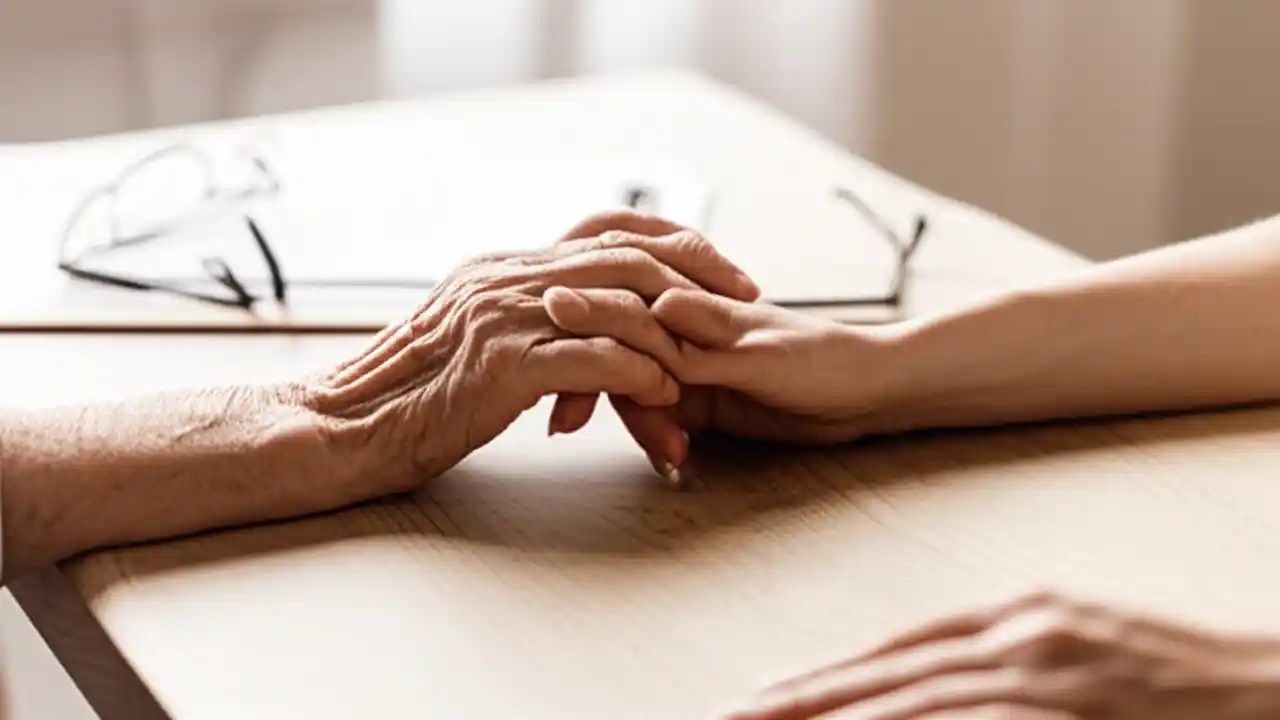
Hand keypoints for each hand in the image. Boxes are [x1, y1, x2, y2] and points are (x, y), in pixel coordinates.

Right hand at [305, 211, 758, 496]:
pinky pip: (594, 358)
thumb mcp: (479, 342)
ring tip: (703, 371)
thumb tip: (591, 332)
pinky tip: (663, 397)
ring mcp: (504, 316)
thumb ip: (532, 326)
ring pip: (617, 306)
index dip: (673, 241)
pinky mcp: (503, 364)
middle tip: (744, 303)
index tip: (720, 267)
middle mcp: (508, 277)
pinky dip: (639, 376)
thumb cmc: (419, 397)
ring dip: (671, 341)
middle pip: (626, 257)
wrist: (350, 429)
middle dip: (697, 278)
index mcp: (506, 266)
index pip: (607, 228)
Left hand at [544, 286, 897, 476]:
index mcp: (683, 330)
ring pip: (656, 312)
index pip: (614, 324)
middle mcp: (699, 320)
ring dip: (605, 306)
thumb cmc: (794, 390)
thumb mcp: (718, 401)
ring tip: (556, 303)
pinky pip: (713, 342)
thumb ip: (673, 399)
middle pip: (621, 305)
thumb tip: (630, 409)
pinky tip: (652, 317)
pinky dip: (681, 331)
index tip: (513, 336)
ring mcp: (728, 331)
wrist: (867, 385)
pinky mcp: (759, 352)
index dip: (566, 331)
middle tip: (513, 309)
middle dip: (566, 308)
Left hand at [725, 591, 1279, 719]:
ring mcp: (1045, 682)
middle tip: (738, 715)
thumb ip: (1005, 652)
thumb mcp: (1079, 638)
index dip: (833, 672)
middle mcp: (1022, 640)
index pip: (902, 646)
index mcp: (1022, 613)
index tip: (772, 693)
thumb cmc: (1177, 669)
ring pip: (914, 708)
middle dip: (807, 700)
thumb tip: (929, 681)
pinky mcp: (1067, 716)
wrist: (1268, 684)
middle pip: (891, 673)